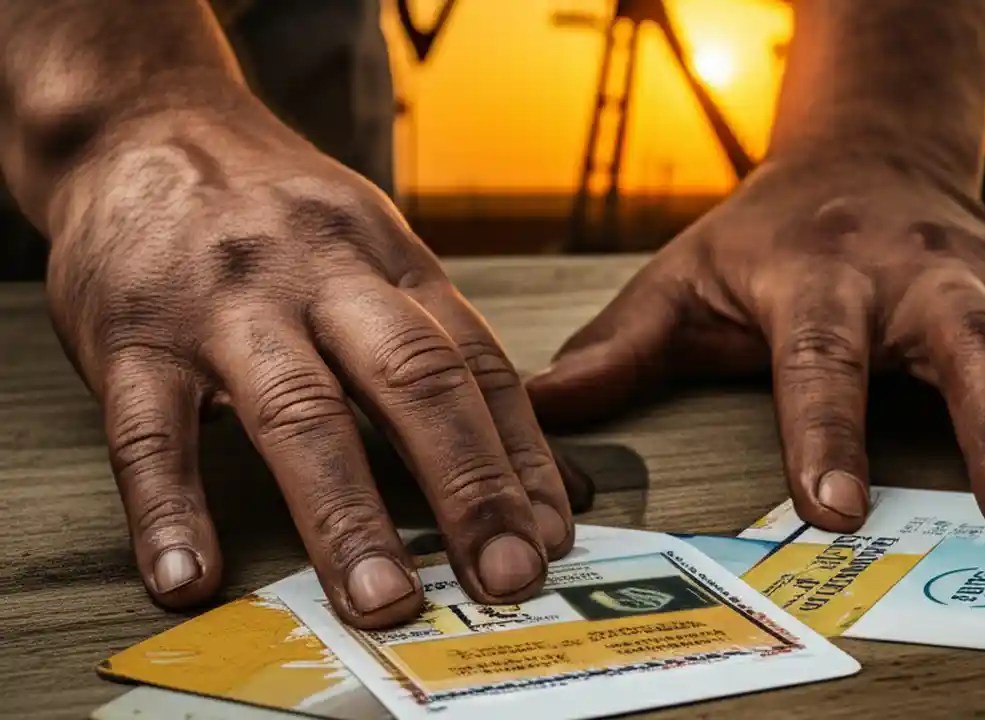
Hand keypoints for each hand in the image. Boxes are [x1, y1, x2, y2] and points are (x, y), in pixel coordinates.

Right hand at [46, 101, 583, 627]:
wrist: (143, 128)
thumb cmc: (277, 213)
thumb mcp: (374, 250)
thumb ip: (439, 347)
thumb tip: (536, 468)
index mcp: (390, 260)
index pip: (475, 363)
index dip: (521, 454)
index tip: (551, 533)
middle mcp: (320, 276)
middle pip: (412, 379)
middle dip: (468, 483)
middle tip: (504, 576)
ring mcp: (225, 304)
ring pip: (297, 410)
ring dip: (345, 514)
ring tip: (381, 599)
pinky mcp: (131, 333)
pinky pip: (148, 431)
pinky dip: (169, 509)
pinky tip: (190, 575)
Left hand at [528, 156, 984, 539]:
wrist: (858, 153)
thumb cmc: (763, 234)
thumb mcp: (680, 279)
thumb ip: (620, 348)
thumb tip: (540, 412)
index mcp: (816, 277)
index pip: (818, 361)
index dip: (824, 434)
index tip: (832, 512)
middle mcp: (912, 274)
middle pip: (964, 349)